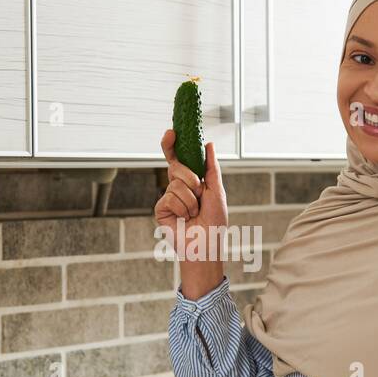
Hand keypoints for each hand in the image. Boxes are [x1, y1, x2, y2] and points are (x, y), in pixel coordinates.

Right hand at [155, 130, 227, 297]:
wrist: (206, 244)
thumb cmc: (214, 221)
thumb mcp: (217, 191)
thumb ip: (211, 167)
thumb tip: (208, 144)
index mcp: (190, 181)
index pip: (177, 159)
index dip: (172, 145)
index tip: (172, 132)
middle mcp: (176, 187)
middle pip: (177, 167)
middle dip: (192, 179)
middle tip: (200, 194)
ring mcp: (167, 198)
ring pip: (175, 183)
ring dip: (191, 199)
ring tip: (194, 213)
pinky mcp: (160, 209)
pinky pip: (170, 197)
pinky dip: (183, 208)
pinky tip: (185, 218)